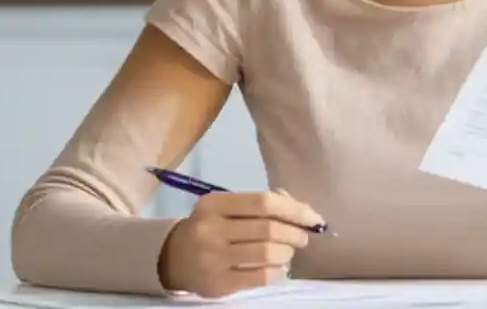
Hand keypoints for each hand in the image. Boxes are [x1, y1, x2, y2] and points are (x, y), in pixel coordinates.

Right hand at [159, 189, 325, 297]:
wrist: (173, 258)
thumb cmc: (211, 227)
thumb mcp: (227, 207)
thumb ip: (261, 204)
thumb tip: (302, 209)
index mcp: (215, 204)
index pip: (264, 202)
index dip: (294, 210)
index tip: (313, 218)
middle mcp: (211, 229)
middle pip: (268, 229)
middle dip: (295, 233)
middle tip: (303, 237)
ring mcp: (213, 258)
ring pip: (267, 253)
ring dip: (287, 252)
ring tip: (288, 252)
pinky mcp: (218, 284)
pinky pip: (260, 277)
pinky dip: (277, 271)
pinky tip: (278, 267)